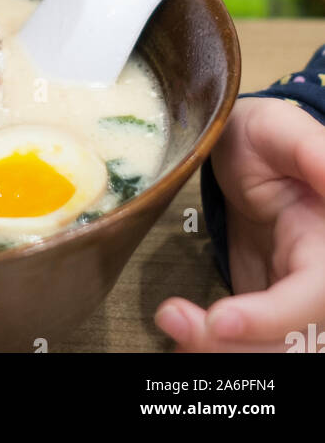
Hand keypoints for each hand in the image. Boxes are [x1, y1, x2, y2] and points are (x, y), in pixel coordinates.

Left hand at [155, 96, 324, 351]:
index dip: (273, 318)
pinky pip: (249, 348)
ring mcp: (296, 305)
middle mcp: (319, 283)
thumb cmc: (266, 138)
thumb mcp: (281, 129)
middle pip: (295, 342)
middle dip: (235, 346)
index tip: (221, 320)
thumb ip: (309, 149)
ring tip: (172, 323)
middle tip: (174, 319)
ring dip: (220, 353)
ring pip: (272, 353)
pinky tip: (181, 334)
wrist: (246, 157)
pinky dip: (214, 349)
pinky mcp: (269, 317)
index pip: (314, 298)